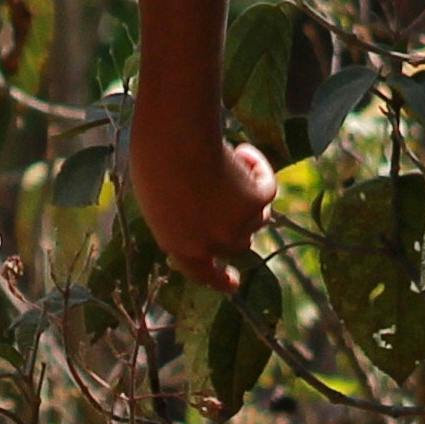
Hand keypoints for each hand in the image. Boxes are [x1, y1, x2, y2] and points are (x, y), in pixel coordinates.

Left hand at [160, 140, 283, 290]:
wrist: (173, 141)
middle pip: (239, 243)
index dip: (220, 280)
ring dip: (248, 193)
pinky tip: (242, 151)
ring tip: (227, 160)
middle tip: (236, 196)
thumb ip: (184, 217)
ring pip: (258, 217)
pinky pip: (268, 188)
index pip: (203, 274)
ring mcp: (236, 226)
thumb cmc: (156, 160)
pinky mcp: (257, 202)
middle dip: (239, 222)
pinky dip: (258, 168)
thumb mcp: (160, 200)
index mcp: (179, 247)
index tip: (234, 283)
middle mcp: (211, 244)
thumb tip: (213, 213)